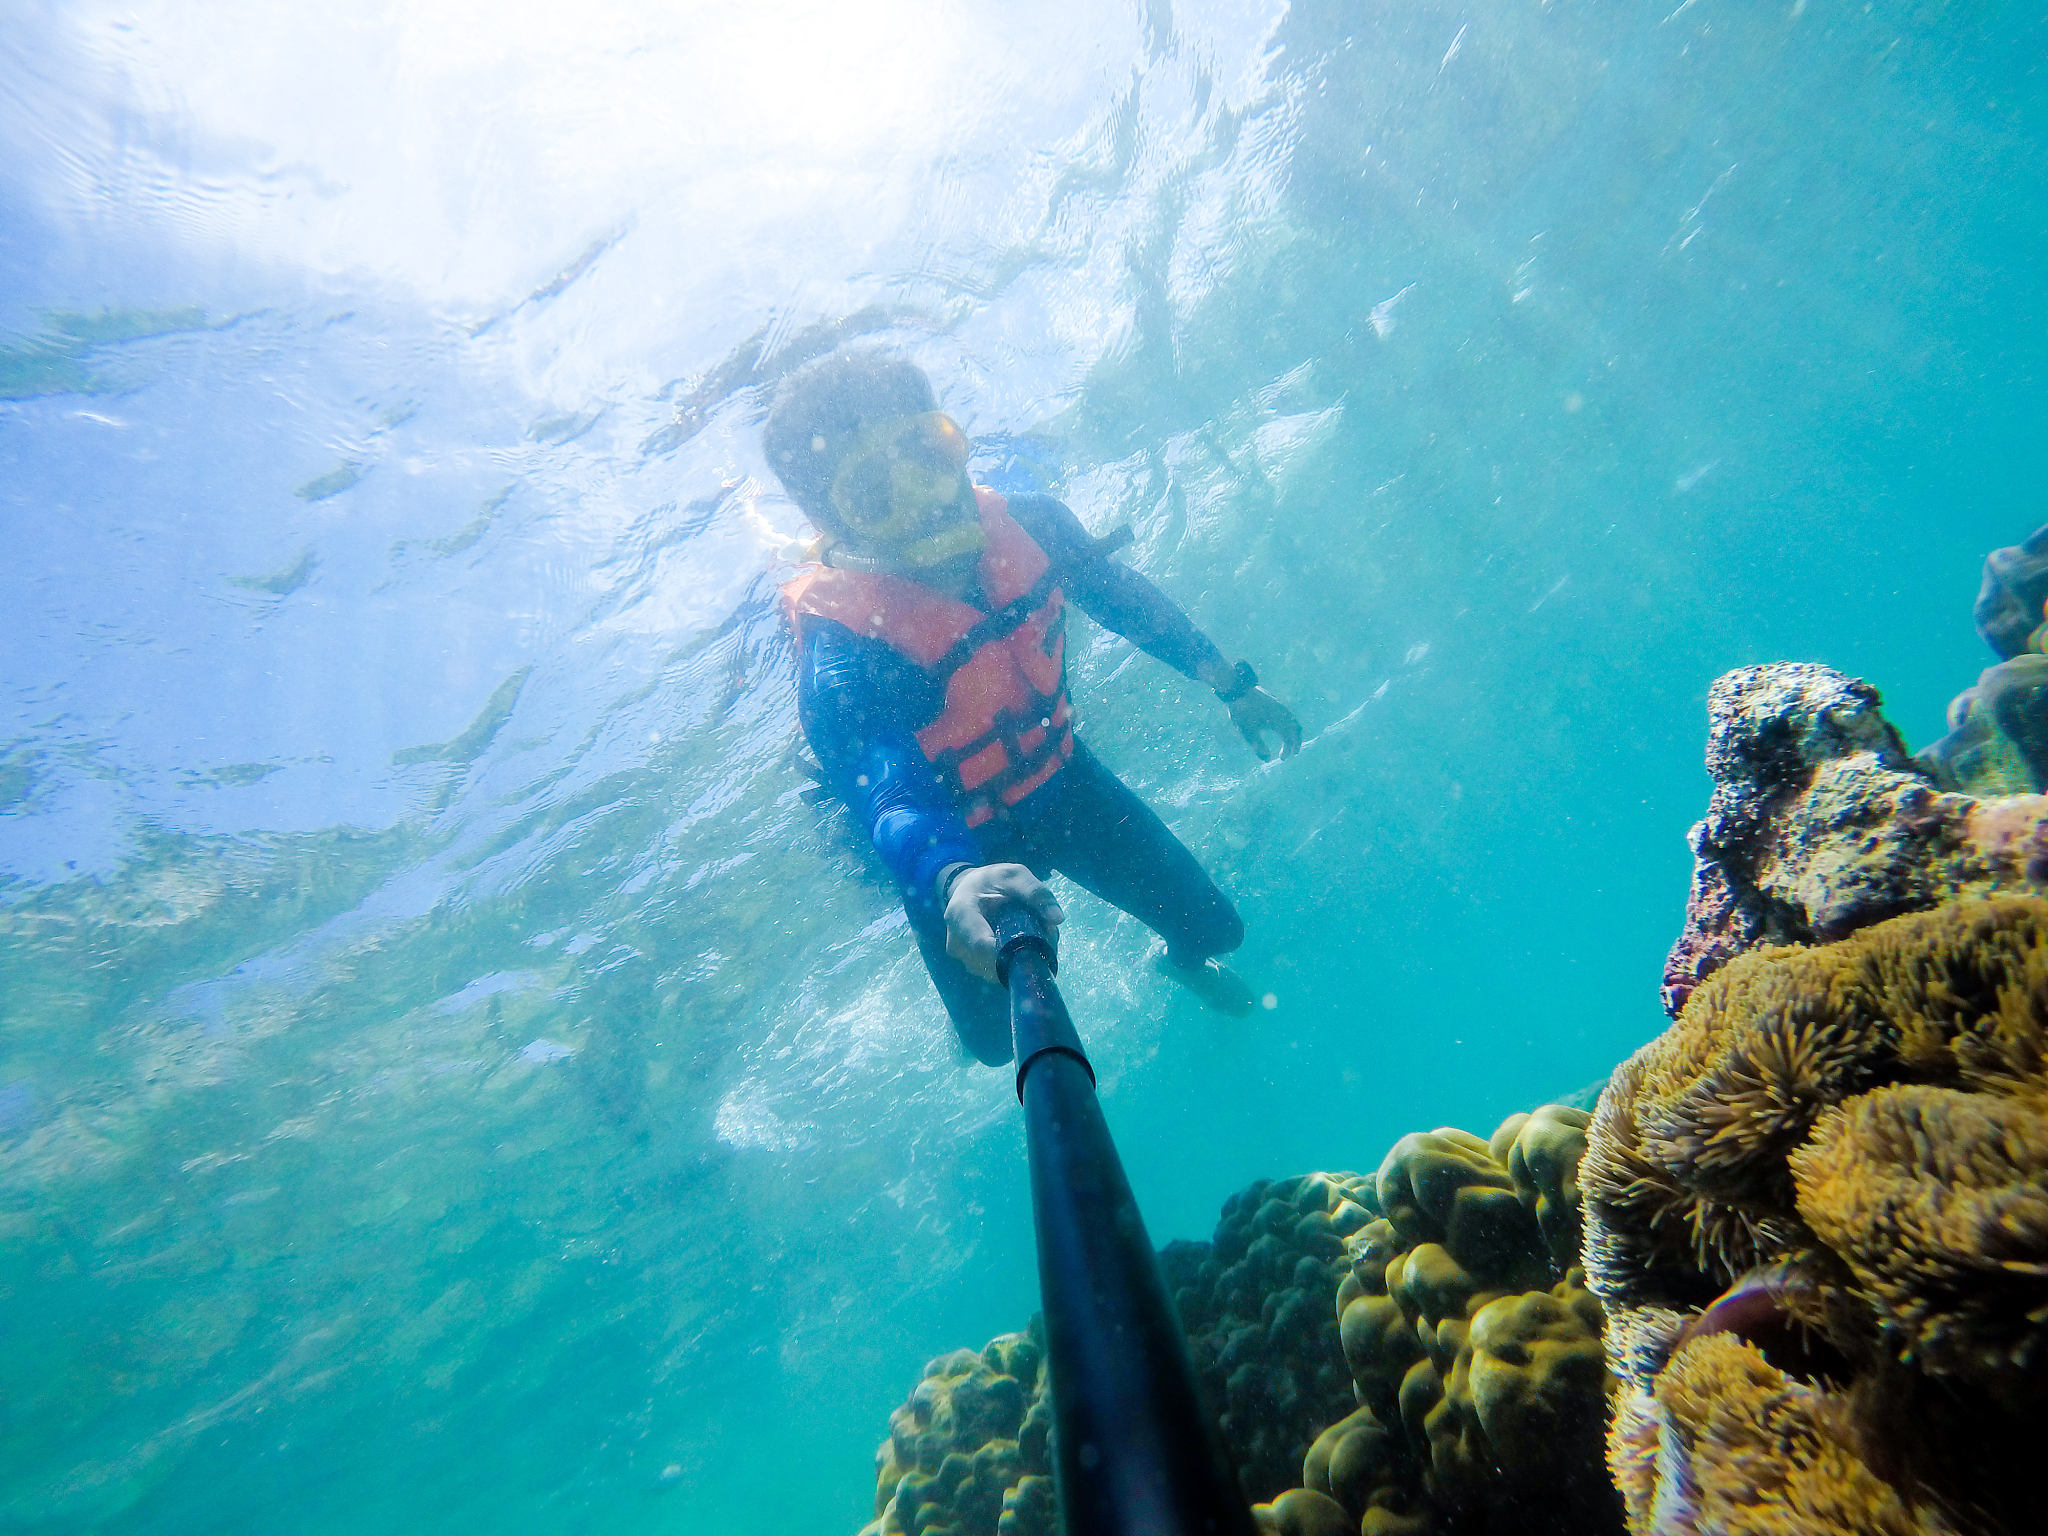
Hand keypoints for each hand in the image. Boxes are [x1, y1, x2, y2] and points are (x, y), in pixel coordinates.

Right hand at [944, 863, 1064, 983]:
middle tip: (1042, 939)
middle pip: (989, 964)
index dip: (1008, 953)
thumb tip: (1057, 919)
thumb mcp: (1014, 876)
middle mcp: (956, 940)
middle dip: (1020, 957)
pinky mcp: (970, 964)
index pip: (981, 945)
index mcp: (961, 913)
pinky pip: (993, 972)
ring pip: (993, 972)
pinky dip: (1010, 964)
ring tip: (1032, 939)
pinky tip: (1020, 946)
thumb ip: (1035, 893)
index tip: (1034, 946)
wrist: (968, 889)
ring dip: (1017, 962)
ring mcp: (962, 956)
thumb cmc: (992, 881)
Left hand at [1229, 688, 1301, 760]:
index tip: (1282, 759)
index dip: (1288, 750)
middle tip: (1292, 753)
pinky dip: (1290, 726)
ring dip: (1294, 734)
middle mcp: (1284, 713)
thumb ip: (1258, 747)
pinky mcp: (1277, 703)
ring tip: (1290, 744)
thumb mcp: (1248, 733)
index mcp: (1279, 721)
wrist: (1239, 690)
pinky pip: (1290, 716)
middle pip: (1296, 730)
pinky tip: (1283, 730)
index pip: (1289, 739)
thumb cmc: (1243, 713)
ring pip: (1294, 722)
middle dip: (1295, 743)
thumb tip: (1267, 760)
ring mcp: (1281, 707)